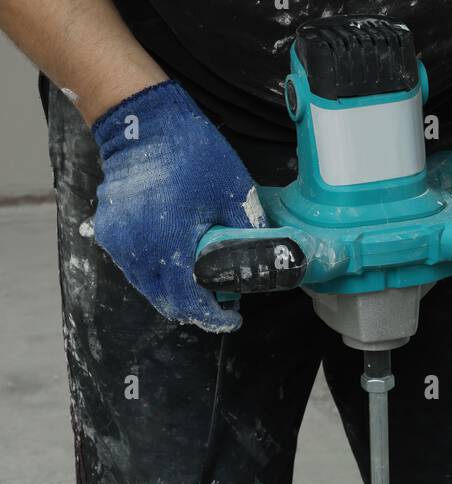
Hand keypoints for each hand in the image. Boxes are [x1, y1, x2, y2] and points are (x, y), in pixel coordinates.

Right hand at [91, 80, 265, 331]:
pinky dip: (159, 274)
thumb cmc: (188, 151)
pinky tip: (178, 263)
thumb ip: (248, 232)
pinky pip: (136, 268)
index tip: (233, 318)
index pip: (190, 302)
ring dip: (176, 293)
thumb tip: (263, 261)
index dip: (214, 317)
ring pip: (150, 288)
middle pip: (168, 302)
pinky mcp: (110, 233)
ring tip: (202, 283)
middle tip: (220, 303)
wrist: (141, 120)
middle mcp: (137, 250)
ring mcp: (119, 244)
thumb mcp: (233, 191)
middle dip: (196, 309)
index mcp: (168, 243)